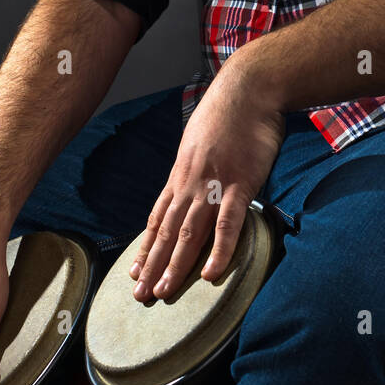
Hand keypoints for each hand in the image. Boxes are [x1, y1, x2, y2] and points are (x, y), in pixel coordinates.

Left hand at [128, 58, 284, 301]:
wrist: (249, 88)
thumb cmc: (229, 111)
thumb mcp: (201, 139)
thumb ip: (195, 164)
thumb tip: (193, 179)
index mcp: (181, 174)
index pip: (158, 217)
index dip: (146, 247)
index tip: (135, 271)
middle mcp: (190, 183)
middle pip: (166, 231)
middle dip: (152, 265)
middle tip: (140, 295)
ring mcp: (213, 185)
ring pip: (189, 233)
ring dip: (175, 265)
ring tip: (163, 292)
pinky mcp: (240, 184)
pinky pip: (227, 224)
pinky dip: (218, 250)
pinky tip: (210, 274)